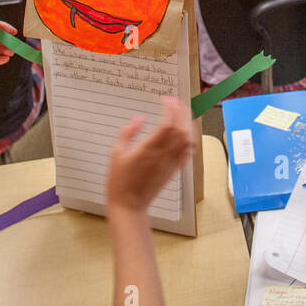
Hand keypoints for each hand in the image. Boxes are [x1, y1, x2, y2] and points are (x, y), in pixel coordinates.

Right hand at [106, 97, 194, 216]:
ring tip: (182, 113)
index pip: (166, 124)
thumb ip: (127, 133)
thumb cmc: (119, 181)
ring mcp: (170, 163)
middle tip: (177, 102)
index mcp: (148, 149)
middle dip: (181, 112)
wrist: (129, 205)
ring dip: (187, 124)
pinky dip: (190, 140)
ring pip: (187, 140)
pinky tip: (186, 133)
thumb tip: (139, 118)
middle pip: (180, 129)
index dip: (170, 109)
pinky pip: (187, 153)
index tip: (166, 99)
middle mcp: (162, 155)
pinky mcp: (173, 171)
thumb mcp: (116, 153)